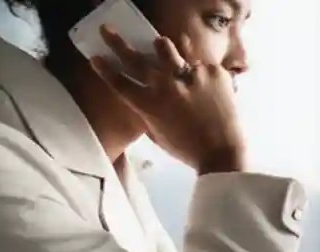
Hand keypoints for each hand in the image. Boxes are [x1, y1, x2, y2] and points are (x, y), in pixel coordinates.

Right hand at [93, 28, 246, 174]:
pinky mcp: (212, 71)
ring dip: (161, 47)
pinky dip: (201, 73)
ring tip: (160, 45)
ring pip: (167, 48)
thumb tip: (144, 95)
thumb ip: (148, 112)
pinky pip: (201, 64)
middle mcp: (165, 86)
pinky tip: (208, 89)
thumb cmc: (188, 149)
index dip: (105, 69)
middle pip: (135, 58)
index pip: (120, 83)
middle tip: (108, 31)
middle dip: (118, 43)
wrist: (223, 152)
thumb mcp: (158, 134)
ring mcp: (189, 75)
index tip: (96, 57)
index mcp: (149, 105)